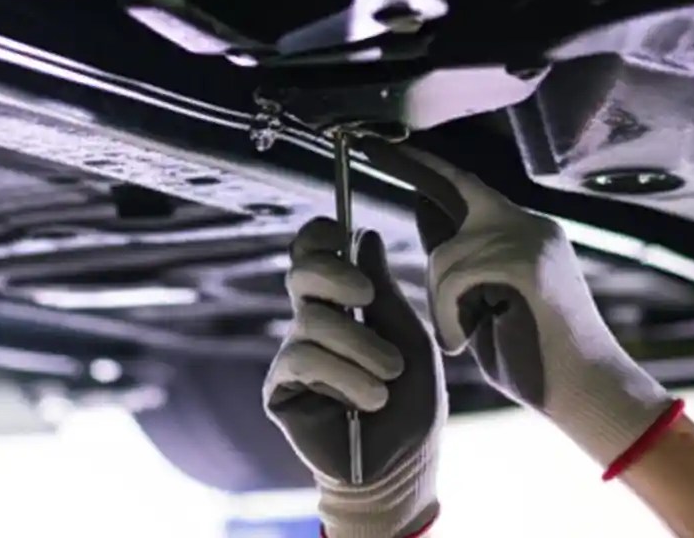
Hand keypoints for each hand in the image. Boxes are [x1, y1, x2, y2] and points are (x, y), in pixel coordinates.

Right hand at [264, 218, 443, 537]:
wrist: (401, 463)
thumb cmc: (413, 401)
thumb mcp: (411, 337)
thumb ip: (385, 291)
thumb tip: (365, 233)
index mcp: (343, 304)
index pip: (314, 254)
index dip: (318, 235)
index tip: (340, 229)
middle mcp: (313, 322)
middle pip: (301, 272)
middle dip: (334, 274)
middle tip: (365, 296)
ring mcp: (294, 353)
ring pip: (311, 319)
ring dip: (359, 346)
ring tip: (389, 377)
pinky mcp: (280, 387)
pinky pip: (301, 358)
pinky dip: (342, 375)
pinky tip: (368, 399)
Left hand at [362, 142, 681, 476]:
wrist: (590, 395)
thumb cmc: (536, 364)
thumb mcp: (484, 304)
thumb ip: (459, 261)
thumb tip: (422, 214)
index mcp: (528, 232)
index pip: (465, 185)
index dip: (423, 166)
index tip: (377, 145)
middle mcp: (533, 225)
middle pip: (452, 208)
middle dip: (426, 237)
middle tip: (427, 277)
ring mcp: (533, 239)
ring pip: (448, 253)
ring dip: (442, 305)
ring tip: (463, 338)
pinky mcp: (527, 262)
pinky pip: (458, 276)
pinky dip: (450, 315)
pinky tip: (464, 342)